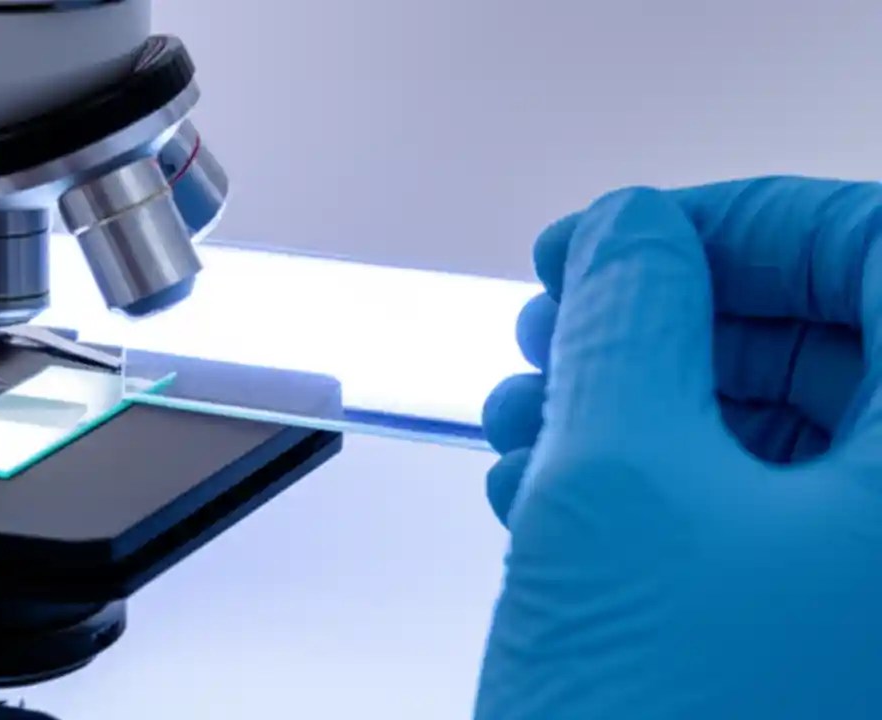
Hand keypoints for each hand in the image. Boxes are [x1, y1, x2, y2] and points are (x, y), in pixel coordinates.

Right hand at [476, 179, 881, 717]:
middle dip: (675, 317)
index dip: (737, 221)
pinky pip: (765, 525)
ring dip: (645, 405)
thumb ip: (627, 318)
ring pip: (788, 438)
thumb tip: (629, 237)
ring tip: (531, 414)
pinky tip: (555, 491)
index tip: (626, 231)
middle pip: (839, 344)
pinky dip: (659, 489)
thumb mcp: (616, 493)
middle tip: (565, 320)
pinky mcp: (836, 650)